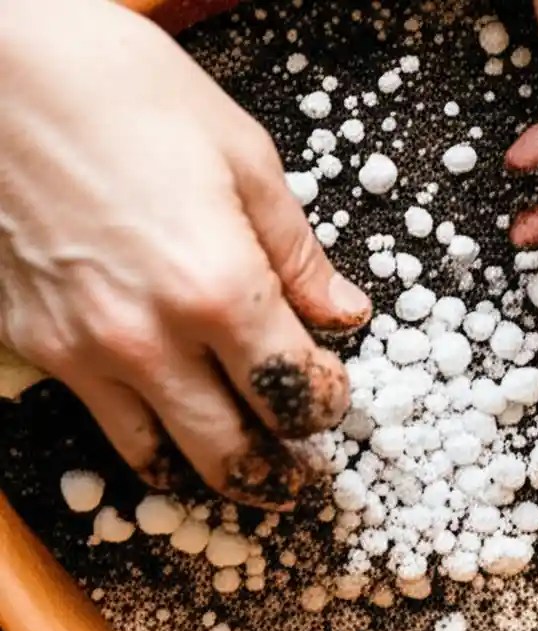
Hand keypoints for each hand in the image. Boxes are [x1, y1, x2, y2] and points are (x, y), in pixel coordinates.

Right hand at [0, 0, 370, 509]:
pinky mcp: (36, 345)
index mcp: (219, 289)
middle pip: (232, 455)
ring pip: (158, 459)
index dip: (329, 406)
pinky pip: (102, 420)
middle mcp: (149, 337)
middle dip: (282, 476)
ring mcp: (83, 350)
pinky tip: (173, 416)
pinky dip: (147, 436)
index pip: (295, 396)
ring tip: (247, 464)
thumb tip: (345, 314)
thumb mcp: (246, 160)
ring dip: (212, 472)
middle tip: (305, 474)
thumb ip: (300, 256)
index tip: (336, 391)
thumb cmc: (123, 91)